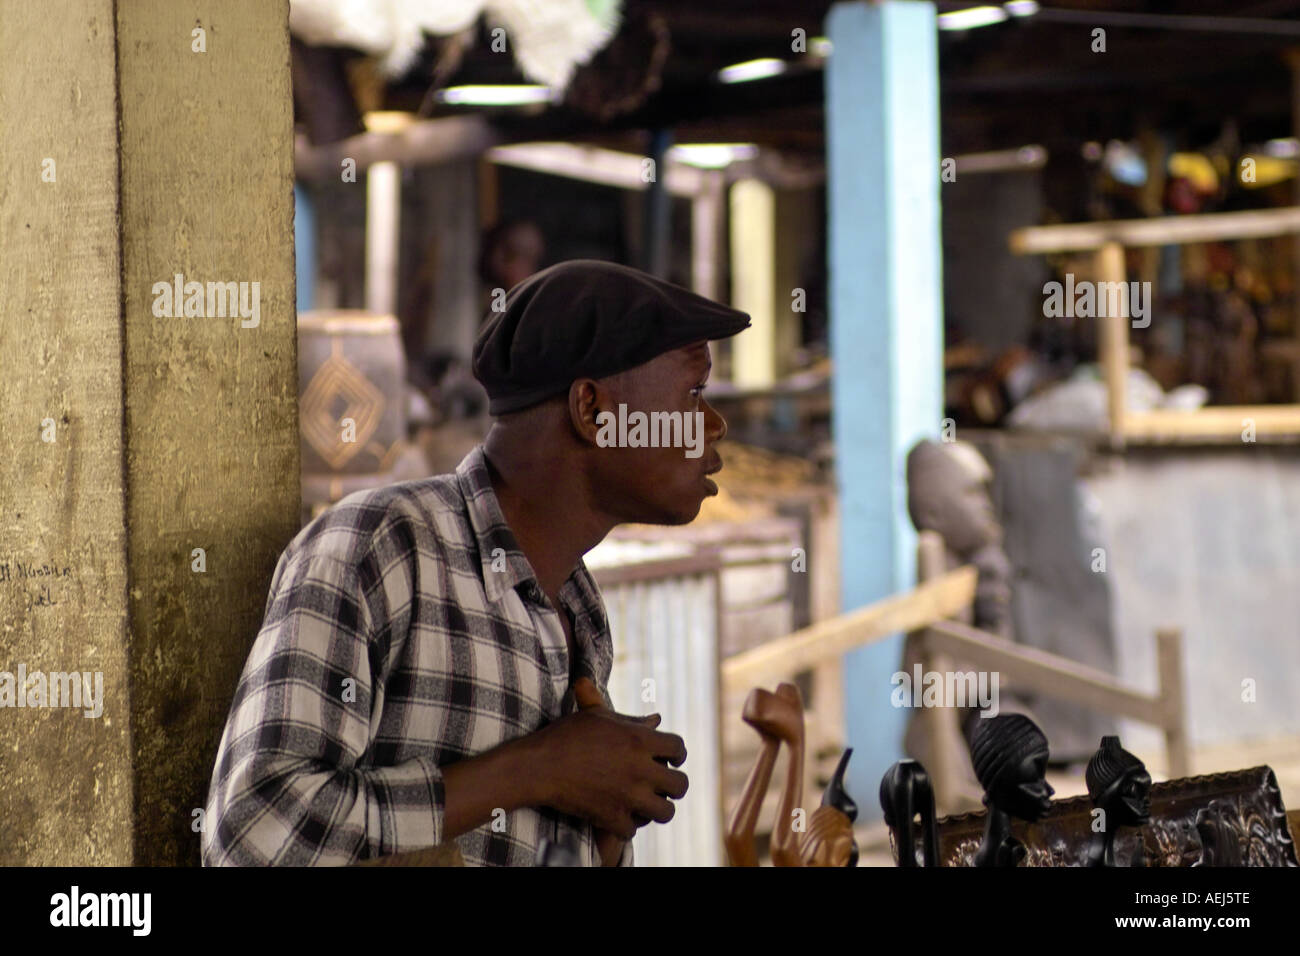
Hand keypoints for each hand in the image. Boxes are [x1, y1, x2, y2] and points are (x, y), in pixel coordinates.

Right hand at [529, 677, 687, 843]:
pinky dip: (627, 825)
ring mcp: (628, 795)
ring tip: (647, 805)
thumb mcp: (598, 717)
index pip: (679, 748)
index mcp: (639, 740)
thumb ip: (631, 719)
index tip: (673, 760)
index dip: (678, 754)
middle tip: (664, 786)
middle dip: (675, 786)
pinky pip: (634, 829)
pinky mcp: (612, 817)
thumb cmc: (565, 735)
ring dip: (657, 809)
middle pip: (680, 785)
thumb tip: (657, 719)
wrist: (538, 765)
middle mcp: (639, 769)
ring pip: (665, 812)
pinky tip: (620, 815)